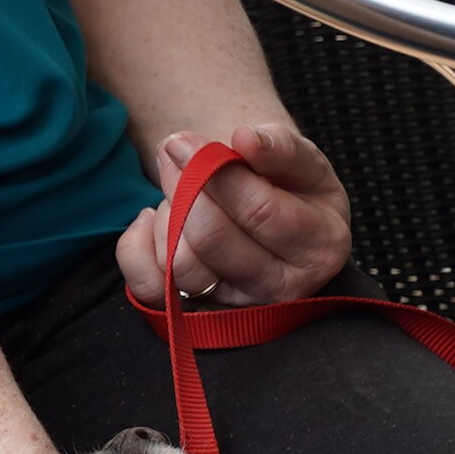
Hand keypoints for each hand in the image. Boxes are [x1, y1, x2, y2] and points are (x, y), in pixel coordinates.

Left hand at [116, 120, 352, 306]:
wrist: (276, 220)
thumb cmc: (293, 190)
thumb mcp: (303, 163)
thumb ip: (281, 147)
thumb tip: (245, 138)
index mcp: (318, 248)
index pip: (258, 211)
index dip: (215, 172)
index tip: (184, 142)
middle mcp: (281, 287)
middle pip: (211, 238)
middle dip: (183, 187)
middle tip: (174, 153)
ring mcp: (237, 307)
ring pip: (179, 264)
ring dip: (166, 215)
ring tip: (178, 189)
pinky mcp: (195, 315)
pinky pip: (148, 285)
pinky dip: (136, 246)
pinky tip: (153, 219)